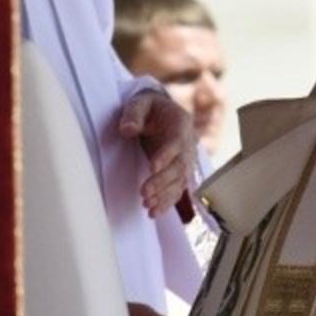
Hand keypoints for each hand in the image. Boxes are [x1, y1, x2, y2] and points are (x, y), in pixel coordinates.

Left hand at [119, 90, 196, 215]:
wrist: (161, 112)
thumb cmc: (149, 107)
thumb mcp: (140, 103)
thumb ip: (133, 114)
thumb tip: (127, 130)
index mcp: (181, 124)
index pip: (176, 142)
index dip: (166, 156)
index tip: (152, 167)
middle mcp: (188, 144)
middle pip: (180, 166)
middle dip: (163, 181)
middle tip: (144, 192)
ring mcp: (185, 159)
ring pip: (180, 180)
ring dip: (165, 195)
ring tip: (147, 206)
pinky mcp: (178, 171)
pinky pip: (177, 189)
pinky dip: (167, 202)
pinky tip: (154, 212)